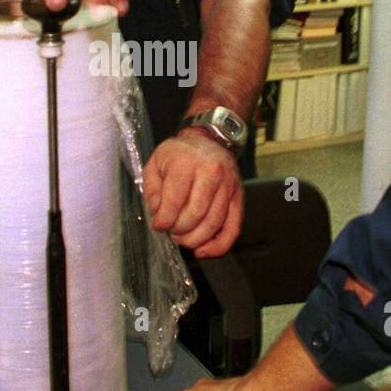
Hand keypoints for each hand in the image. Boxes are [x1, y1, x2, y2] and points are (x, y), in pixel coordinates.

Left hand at [143, 129, 242, 257]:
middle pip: (195, 215)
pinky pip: (233, 229)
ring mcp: (228, 186)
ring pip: (213, 224)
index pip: (174, 201)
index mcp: (187, 162)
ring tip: (183, 238)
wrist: (211, 140)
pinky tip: (203, 251)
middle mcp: (211, 173)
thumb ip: (152, 189)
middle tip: (171, 231)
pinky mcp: (238, 197)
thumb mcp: (156, 162)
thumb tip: (159, 213)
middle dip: (179, 231)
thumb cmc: (180, 154)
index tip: (158, 226)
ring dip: (195, 239)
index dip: (163, 221)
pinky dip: (218, 246)